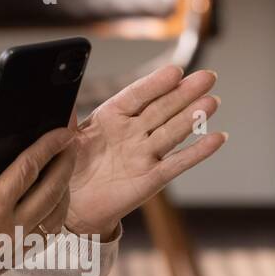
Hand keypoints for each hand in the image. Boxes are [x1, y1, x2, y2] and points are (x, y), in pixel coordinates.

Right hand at [0, 126, 76, 275]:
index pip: (27, 170)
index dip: (48, 147)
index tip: (62, 131)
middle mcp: (10, 228)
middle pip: (51, 190)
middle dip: (65, 163)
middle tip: (73, 142)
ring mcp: (16, 245)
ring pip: (56, 214)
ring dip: (65, 187)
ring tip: (66, 167)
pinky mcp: (16, 256)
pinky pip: (48, 233)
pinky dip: (58, 212)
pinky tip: (55, 199)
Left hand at [66, 65, 226, 236]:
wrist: (72, 205)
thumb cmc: (68, 165)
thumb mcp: (64, 139)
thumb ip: (66, 118)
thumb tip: (57, 93)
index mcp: (110, 117)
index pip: (136, 95)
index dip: (155, 84)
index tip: (174, 71)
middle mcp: (132, 132)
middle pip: (162, 109)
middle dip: (184, 93)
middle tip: (208, 76)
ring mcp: (144, 154)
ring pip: (173, 132)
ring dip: (194, 117)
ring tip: (212, 101)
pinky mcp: (152, 177)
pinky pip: (178, 163)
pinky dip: (198, 151)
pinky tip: (217, 138)